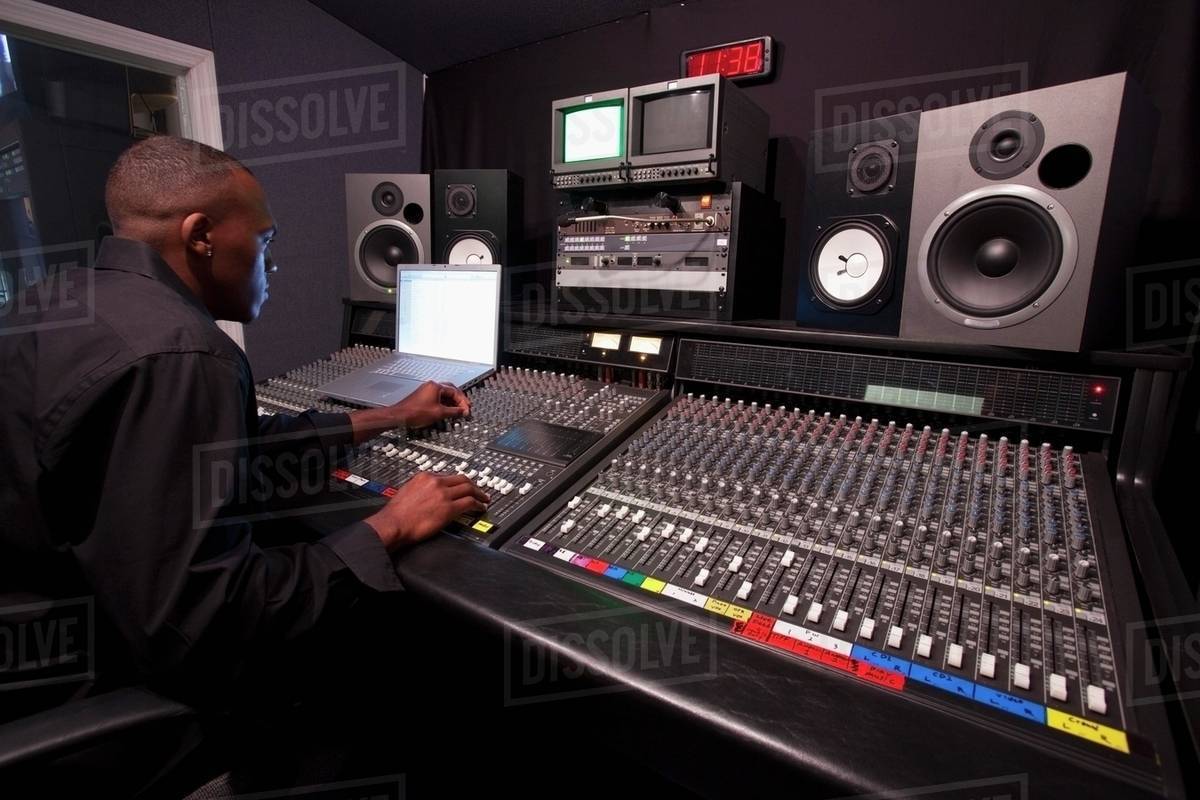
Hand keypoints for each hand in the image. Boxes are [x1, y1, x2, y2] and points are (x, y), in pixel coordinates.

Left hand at [348, 381, 469, 443]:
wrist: (400, 416)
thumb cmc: (415, 413)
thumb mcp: (439, 413)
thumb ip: (454, 411)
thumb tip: (462, 411)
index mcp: (436, 386)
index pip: (455, 392)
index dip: (463, 402)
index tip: (466, 410)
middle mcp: (431, 386)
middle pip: (451, 391)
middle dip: (459, 400)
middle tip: (465, 408)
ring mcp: (426, 391)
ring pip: (444, 394)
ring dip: (452, 402)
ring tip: (458, 411)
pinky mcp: (423, 397)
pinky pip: (438, 398)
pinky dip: (444, 404)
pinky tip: (447, 411)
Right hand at [363, 472, 488, 550]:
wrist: (393, 524)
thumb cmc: (396, 514)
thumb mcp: (406, 492)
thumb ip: (420, 489)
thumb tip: (428, 494)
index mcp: (424, 477)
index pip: (447, 476)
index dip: (458, 482)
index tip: (462, 486)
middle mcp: (435, 482)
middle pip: (462, 479)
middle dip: (473, 485)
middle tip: (479, 490)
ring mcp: (443, 494)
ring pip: (469, 489)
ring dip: (479, 494)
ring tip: (484, 499)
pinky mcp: (448, 508)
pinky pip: (469, 503)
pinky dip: (478, 505)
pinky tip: (480, 508)